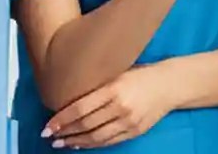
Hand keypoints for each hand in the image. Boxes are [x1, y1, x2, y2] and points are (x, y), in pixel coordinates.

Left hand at [41, 64, 179, 148]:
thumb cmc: (141, 74)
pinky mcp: (135, 131)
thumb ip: (97, 85)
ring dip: (76, 141)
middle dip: (65, 132)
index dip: (62, 119)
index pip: (80, 108)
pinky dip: (93, 144)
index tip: (48, 126)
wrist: (170, 85)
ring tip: (62, 142)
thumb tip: (69, 96)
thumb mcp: (117, 72)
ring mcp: (129, 121)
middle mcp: (121, 107)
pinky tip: (81, 144)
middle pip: (86, 124)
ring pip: (96, 137)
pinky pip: (109, 141)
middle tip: (50, 135)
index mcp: (114, 88)